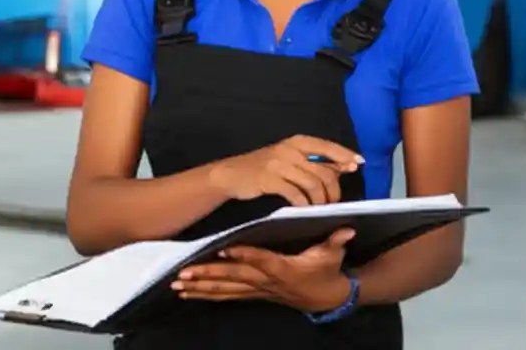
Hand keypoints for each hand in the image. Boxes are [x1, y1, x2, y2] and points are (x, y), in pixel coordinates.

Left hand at [171, 227, 356, 312]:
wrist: (326, 297)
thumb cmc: (327, 270)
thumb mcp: (333, 254)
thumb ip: (336, 241)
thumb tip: (347, 228)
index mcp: (283, 268)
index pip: (260, 260)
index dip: (243, 256)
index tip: (224, 249)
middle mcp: (266, 281)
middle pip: (234, 278)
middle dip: (208, 275)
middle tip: (184, 273)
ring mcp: (258, 290)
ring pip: (226, 289)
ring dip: (201, 287)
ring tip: (178, 284)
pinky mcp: (253, 294)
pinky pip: (227, 296)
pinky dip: (207, 294)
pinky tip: (188, 293)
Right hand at [207, 134, 362, 206]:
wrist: (231, 174)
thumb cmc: (264, 167)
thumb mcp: (290, 160)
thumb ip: (315, 162)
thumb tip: (346, 166)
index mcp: (296, 142)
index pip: (326, 146)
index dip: (344, 155)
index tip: (358, 164)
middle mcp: (289, 150)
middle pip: (323, 170)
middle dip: (334, 189)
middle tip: (334, 203)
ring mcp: (279, 164)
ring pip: (313, 183)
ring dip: (321, 200)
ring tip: (320, 208)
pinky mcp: (269, 180)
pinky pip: (295, 194)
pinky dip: (304, 203)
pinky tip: (304, 209)